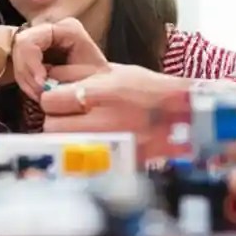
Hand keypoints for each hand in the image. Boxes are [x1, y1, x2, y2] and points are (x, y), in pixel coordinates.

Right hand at [9, 18, 108, 100]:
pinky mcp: (35, 50)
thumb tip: (41, 83)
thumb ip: (61, 77)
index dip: (30, 64)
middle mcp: (51, 27)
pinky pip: (20, 64)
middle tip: (40, 94)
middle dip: (27, 74)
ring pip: (17, 57)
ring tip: (41, 95)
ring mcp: (40, 36)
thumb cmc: (100, 82)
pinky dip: (26, 81)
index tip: (42, 86)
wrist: (105, 86)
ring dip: (26, 80)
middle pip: (20, 47)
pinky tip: (38, 92)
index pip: (30, 41)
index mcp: (66, 28)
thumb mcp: (85, 79)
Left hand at [40, 63, 190, 159]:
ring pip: (62, 146)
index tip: (60, 100)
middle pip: (51, 126)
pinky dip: (81, 155)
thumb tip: (49, 79)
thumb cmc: (148, 90)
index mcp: (101, 92)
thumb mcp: (115, 71)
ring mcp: (109, 145)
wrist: (186, 117)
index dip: (53, 99)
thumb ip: (79, 73)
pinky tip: (91, 145)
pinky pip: (81, 162)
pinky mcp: (115, 164)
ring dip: (65, 138)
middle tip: (68, 117)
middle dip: (56, 119)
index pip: (51, 100)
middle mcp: (103, 120)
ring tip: (80, 131)